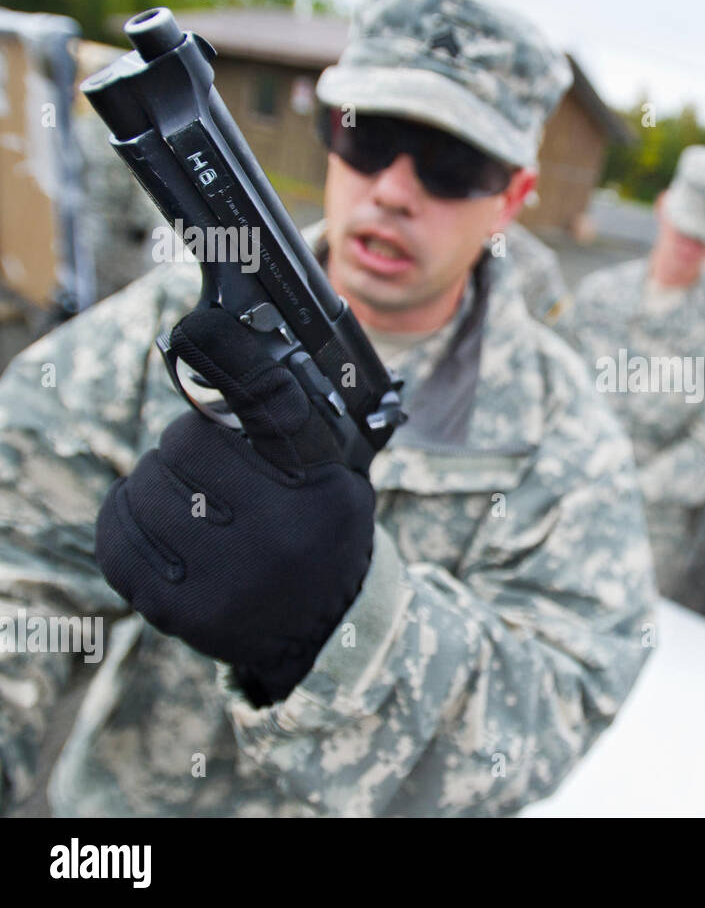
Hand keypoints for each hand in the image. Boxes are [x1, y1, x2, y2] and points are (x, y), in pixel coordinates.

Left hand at [95, 308, 374, 704]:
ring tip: (179, 494)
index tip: (202, 324)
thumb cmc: (324, 532)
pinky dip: (124, 519)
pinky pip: (118, 540)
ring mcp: (225, 581)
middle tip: (205, 461)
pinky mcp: (180, 612)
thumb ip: (293, 420)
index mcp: (320, 497)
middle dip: (187, 445)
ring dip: (153, 482)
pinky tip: (148, 521)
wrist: (323, 629)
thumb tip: (225, 341)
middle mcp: (277, 540)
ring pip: (145, 488)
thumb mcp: (336, 474)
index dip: (228, 362)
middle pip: (186, 444)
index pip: (267, 408)